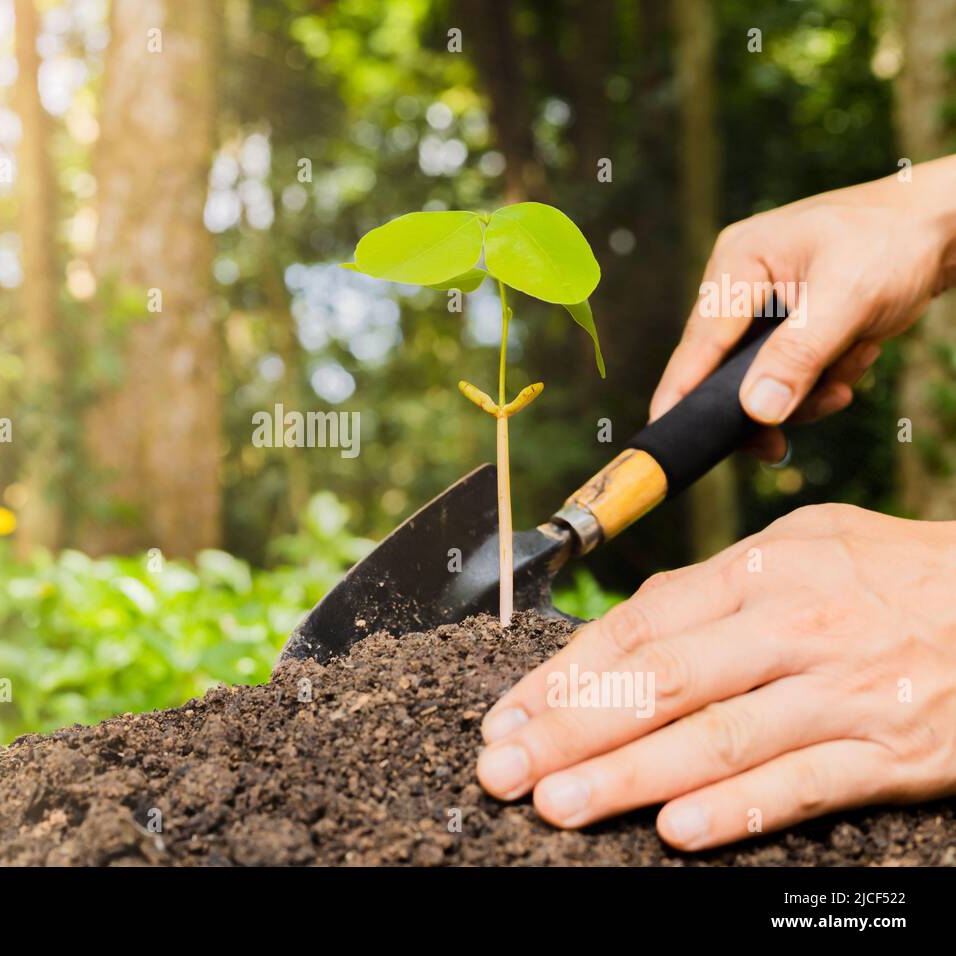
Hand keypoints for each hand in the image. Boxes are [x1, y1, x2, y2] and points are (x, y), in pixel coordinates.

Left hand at [476, 504, 955, 849]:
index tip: (510, 713)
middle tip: (503, 768)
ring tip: (560, 804)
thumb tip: (622, 630)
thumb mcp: (806, 547)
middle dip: (570, 730)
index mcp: (763, 569)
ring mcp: (845, 688)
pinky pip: (802, 785)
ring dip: (629, 775)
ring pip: (718, 737)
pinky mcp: (892, 749)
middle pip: (662, 682)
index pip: (641, 624)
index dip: (566, 672)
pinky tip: (677, 829)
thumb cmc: (897, 574)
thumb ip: (715, 588)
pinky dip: (738, 809)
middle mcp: (795, 625)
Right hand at [650, 156, 955, 461]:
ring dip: (810, 386)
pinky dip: (825, 375)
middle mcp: (741, 282)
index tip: (663, 430)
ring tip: (852, 367)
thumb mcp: (848, 298)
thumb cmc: (895, 242)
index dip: (681, 391)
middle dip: (775, 393)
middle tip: (799, 425)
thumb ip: (798, 355)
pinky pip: (791, 370)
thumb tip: (755, 410)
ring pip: (764, 376)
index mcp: (738, 262)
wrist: (946, 225)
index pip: (699, 340)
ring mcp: (765, 303)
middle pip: (730, 367)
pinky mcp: (791, 320)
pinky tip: (856, 355)